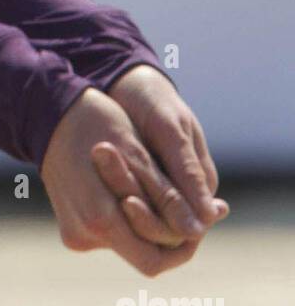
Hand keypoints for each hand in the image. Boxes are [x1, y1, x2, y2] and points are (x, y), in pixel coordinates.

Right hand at [40, 86, 206, 275]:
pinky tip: (133, 185)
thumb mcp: (137, 154)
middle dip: (167, 228)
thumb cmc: (95, 123)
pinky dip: (127, 213)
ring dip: (148, 217)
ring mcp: (75, 231)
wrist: (47, 110)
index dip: (182, 243)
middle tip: (185, 198)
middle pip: (142, 252)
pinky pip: (110, 231)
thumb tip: (200, 229)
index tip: (198, 217)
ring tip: (157, 183)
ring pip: (127, 240)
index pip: (154, 260)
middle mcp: (84, 234)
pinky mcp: (71, 224)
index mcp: (99, 220)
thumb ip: (167, 198)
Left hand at [98, 64, 228, 244]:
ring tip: (104, 191)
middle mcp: (185, 189)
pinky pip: (129, 201)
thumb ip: (187, 171)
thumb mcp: (168, 131)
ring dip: (125, 209)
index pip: (191, 223)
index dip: (162, 223)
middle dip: (141, 216)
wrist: (126, 79)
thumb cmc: (152, 100)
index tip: (129, 204)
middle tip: (117, 199)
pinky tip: (96, 192)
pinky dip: (114, 197)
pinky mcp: (137, 181)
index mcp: (201, 180)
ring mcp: (161, 186)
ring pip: (147, 217)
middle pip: (168, 226)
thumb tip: (209, 218)